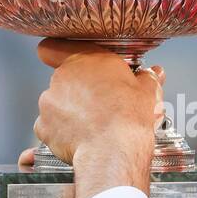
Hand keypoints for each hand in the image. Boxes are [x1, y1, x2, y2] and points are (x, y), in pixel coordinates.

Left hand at [34, 39, 163, 166]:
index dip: (55, 53)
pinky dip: (61, 132)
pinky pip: (50, 127)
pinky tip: (79, 137)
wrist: (114, 150)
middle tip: (97, 103)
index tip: (59, 59)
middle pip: (63, 79)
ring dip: (69, 112)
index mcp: (87, 60)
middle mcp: (63, 77)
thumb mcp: (146, 92)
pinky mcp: (44, 126)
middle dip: (76, 90)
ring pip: (56, 104)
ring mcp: (50, 101)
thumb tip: (152, 75)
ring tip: (90, 124)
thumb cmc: (128, 118)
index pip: (54, 47)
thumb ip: (146, 78)